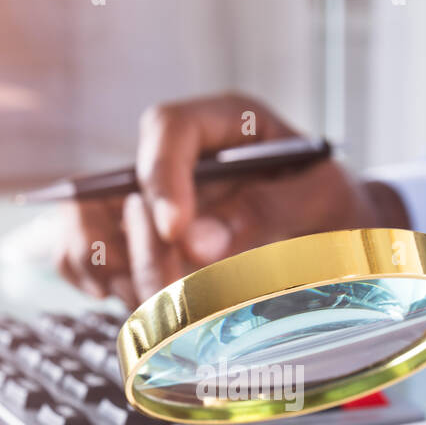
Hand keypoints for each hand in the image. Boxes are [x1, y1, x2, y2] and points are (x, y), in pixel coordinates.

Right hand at [52, 92, 407, 304]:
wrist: (337, 235)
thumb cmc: (332, 207)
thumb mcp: (319, 200)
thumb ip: (264, 213)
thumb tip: (199, 245)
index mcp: (222, 123)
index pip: (167, 129)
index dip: (162, 178)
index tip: (176, 229)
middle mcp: (175, 160)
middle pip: (111, 184)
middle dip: (135, 242)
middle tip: (171, 286)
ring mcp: (149, 202)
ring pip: (90, 227)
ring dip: (118, 271)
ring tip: (167, 301)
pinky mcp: (138, 242)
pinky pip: (88, 257)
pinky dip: (99, 282)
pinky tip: (137, 300)